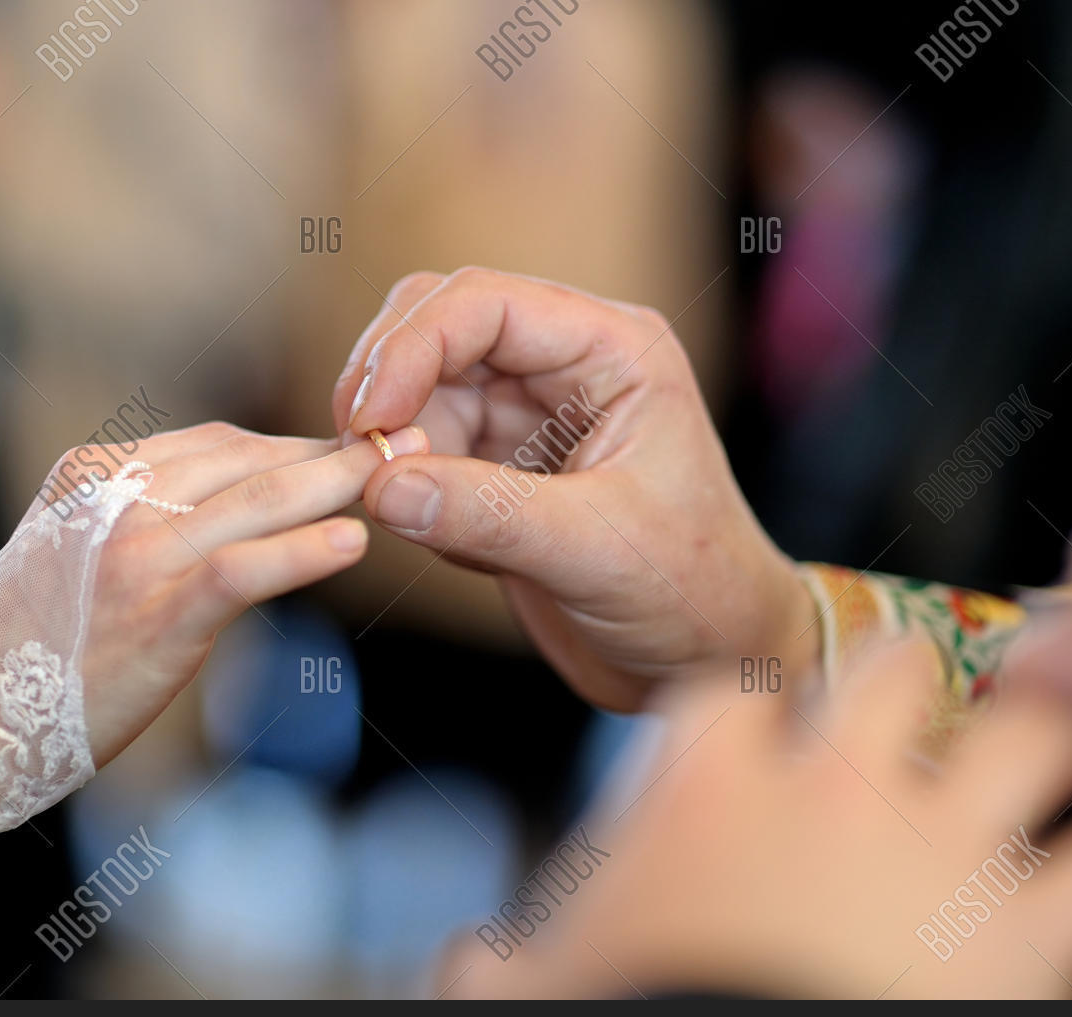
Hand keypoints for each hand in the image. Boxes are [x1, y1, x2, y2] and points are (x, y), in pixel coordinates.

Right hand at [51, 421, 426, 764]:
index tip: (354, 444)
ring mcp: (130, 551)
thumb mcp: (76, 551)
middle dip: (332, 450)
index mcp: (93, 472)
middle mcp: (110, 496)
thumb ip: (143, 514)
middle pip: (244, 458)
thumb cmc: (34, 646)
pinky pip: (242, 569)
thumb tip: (238, 499)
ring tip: (401, 473)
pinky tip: (351, 544)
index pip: (218, 443)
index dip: (294, 443)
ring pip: (254, 500)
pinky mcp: (153, 610)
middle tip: (404, 440)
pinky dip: (302, 552)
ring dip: (337, 485)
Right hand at [332, 267, 811, 709]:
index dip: (411, 347)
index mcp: (613, 351)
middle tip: (362, 455)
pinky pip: (423, 452)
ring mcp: (529, 415)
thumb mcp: (596, 552)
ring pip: (420, 391)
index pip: (484, 303)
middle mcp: (566, 367)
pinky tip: (447, 542)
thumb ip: (487, 515)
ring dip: (394, 443)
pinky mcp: (499, 466)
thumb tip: (383, 485)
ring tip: (412, 514)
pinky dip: (408, 489)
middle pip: (438, 326)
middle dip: (387, 382)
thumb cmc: (693, 593)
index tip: (370, 419)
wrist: (709, 657)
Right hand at [438, 641, 1071, 998]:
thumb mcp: (527, 993)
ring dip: (1039, 749)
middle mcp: (829, 789)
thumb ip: (494, 964)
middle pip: (889, 673)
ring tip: (1045, 764)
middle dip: (903, 693)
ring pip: (1025, 732)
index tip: (753, 756)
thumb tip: (472, 964)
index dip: (747, 724)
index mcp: (705, 790)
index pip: (731, 703)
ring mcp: (937, 849)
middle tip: (907, 732)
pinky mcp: (1028, 933)